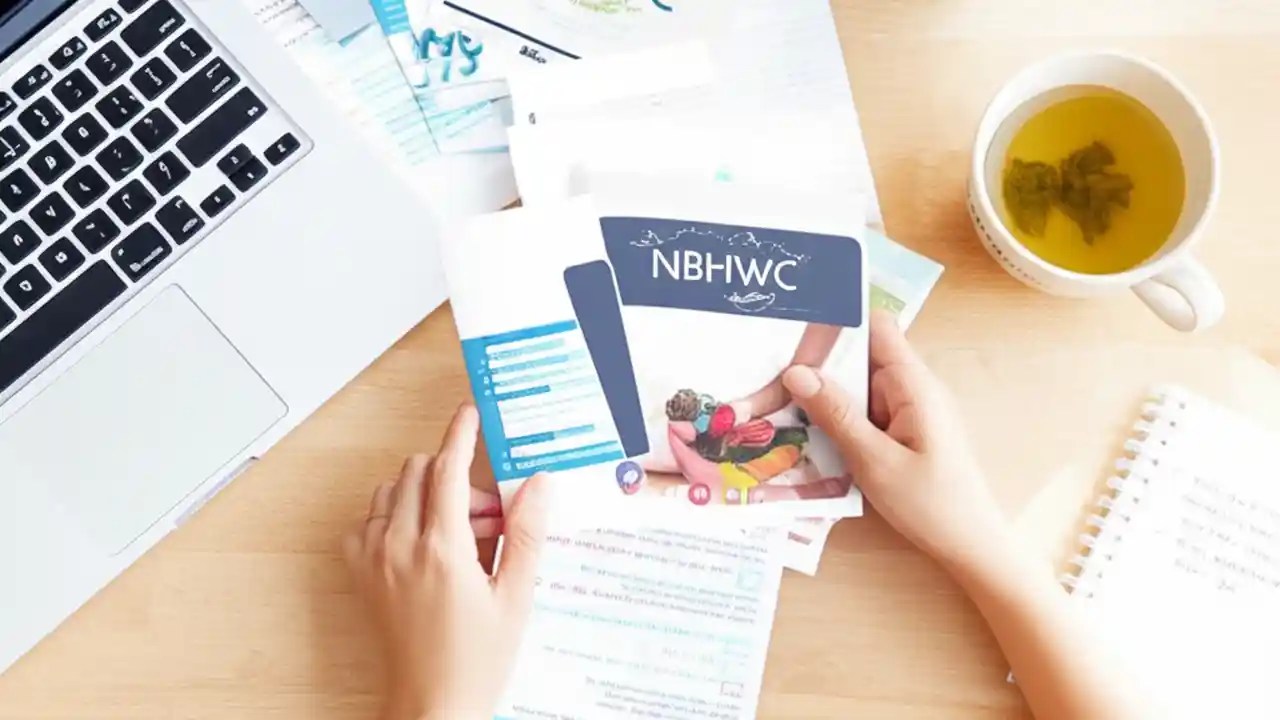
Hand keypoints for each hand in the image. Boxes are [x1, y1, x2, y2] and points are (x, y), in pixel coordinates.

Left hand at [344, 404, 547, 719]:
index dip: (460, 434)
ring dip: (424, 494)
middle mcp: (400, 547)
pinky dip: (394, 515)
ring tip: (457, 533)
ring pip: (392, 490)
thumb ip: (527, 535)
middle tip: (486, 513)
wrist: (431, 704)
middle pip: (418, 471)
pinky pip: (369, 520)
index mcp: (442, 550)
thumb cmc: (476, 660)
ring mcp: (374, 559)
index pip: (447, 469)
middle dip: (453, 475)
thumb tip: (539, 484)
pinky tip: (421, 543)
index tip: (469, 415)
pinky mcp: (360, 573)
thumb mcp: (516, 598)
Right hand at [781, 311, 1008, 574]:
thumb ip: (836, 415)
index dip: (838, 319)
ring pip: (856, 384)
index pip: (876, 327)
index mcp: (913, 384)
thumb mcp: (875, 462)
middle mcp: (911, 387)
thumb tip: (796, 371)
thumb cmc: (931, 505)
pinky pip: (863, 408)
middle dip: (817, 360)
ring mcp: (907, 409)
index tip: (793, 324)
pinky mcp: (901, 429)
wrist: (970, 545)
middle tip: (766, 370)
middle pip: (859, 354)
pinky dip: (835, 413)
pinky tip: (803, 425)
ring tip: (771, 397)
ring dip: (822, 390)